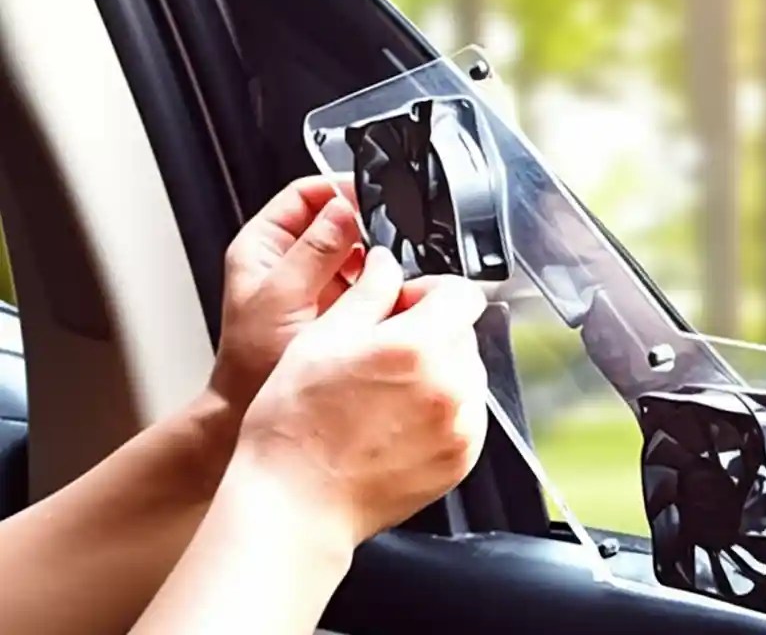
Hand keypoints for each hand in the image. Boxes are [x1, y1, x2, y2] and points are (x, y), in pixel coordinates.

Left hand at [209, 176, 365, 411]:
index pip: (307, 193)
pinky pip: (367, 286)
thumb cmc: (252, 367)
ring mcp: (316, 287)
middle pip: (337, 221)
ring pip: (356, 253)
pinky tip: (387, 300)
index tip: (372, 199)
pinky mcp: (337, 311)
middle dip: (365, 228)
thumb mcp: (283, 299)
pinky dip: (381, 288)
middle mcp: (290, 262)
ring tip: (387, 275)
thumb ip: (314, 252)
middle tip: (385, 243)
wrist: (255, 415)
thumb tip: (344, 208)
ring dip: (376, 261)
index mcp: (264, 247)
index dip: (340, 190)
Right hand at [232, 246, 489, 544]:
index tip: (404, 305)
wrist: (297, 502)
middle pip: (462, 334)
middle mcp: (451, 385)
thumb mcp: (321, 339)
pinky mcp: (462, 458)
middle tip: (381, 353)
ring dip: (437, 372)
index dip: (429, 292)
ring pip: (465, 375)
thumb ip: (369, 293)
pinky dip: (440, 411)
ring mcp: (462, 426)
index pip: (461, 293)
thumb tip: (387, 265)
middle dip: (430, 333)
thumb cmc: (297, 426)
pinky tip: (395, 422)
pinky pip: (465, 416)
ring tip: (383, 394)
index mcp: (419, 346)